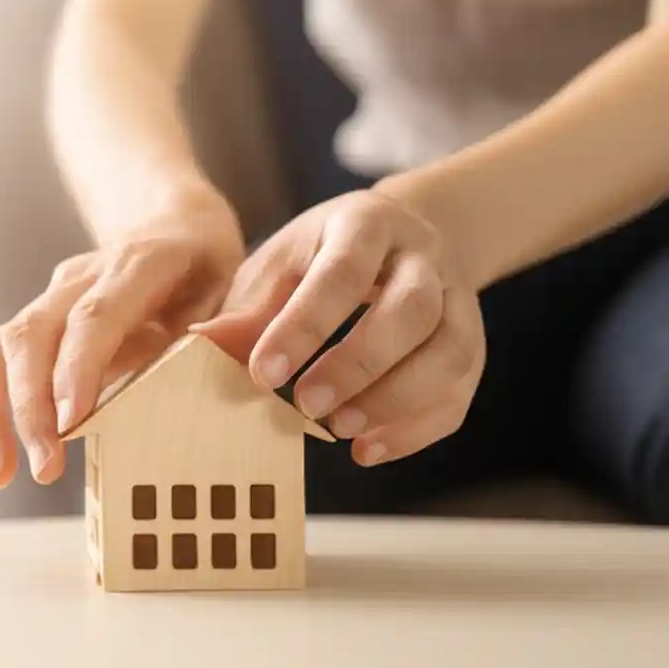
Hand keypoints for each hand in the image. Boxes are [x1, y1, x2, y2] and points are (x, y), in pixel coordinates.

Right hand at [0, 196, 243, 492]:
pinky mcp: (27, 329)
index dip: (79, 365)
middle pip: (31, 334)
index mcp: (138, 265)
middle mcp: (78, 280)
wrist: (169, 225)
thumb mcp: (234, 288)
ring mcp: (46, 302)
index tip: (70, 421)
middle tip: (41, 468)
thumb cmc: (204, 270)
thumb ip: (226, 325)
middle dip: (26, 405)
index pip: (97, 314)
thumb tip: (210, 359)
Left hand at [193, 187, 485, 466]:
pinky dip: (417, 428)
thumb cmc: (320, 259)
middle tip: (307, 407)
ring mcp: (457, 300)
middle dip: (358, 364)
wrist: (400, 239)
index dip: (303, 326)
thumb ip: (250, 306)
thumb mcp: (280, 264)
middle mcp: (422, 257)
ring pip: (449, 351)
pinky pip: (460, 390)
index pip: (341, 273)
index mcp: (365, 224)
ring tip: (340, 431)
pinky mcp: (472, 343)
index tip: (262, 373)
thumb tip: (201, 343)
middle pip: (411, 310)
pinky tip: (369, 449)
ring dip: (395, 400)